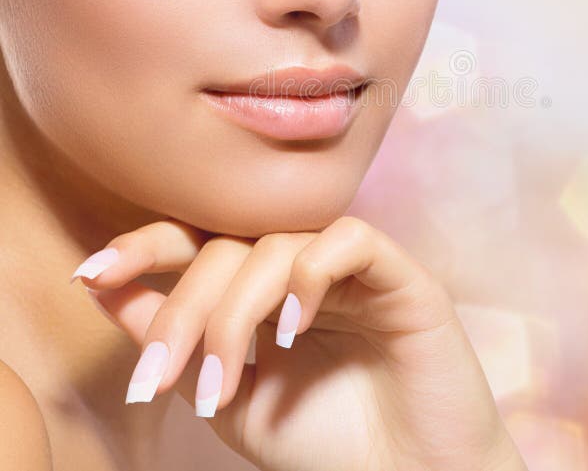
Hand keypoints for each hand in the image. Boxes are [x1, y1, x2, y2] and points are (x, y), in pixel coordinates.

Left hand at [70, 216, 526, 470]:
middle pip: (228, 246)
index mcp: (265, 288)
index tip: (92, 273)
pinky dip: (310, 276)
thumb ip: (177, 343)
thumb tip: (104, 285)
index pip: (202, 242)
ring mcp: (352, 267)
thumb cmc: (325, 443)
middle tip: (162, 376)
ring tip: (228, 380)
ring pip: (277, 245)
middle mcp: (304, 267)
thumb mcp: (229, 397)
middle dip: (184, 308)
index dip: (147, 247)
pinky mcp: (399, 273)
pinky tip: (293, 327)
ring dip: (236, 311)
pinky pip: (348, 240)